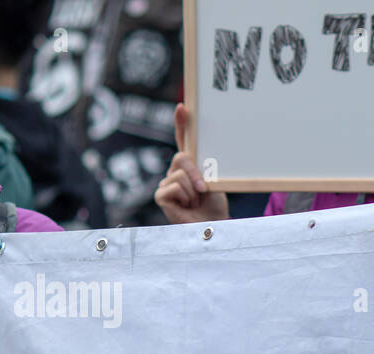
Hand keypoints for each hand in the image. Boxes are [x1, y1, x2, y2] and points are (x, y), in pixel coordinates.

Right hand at [154, 104, 229, 224]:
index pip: (183, 142)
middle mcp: (175, 173)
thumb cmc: (213, 206)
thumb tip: (194, 155)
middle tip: (204, 190)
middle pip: (182, 157)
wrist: (212, 226)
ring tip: (196, 203)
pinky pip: (174, 187)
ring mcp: (166, 184)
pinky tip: (186, 207)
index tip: (182, 107)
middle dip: (195, 173)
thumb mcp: (212, 181)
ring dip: (193, 192)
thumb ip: (202, 167)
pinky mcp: (160, 196)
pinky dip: (185, 198)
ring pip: (180, 175)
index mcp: (189, 167)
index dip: (181, 124)